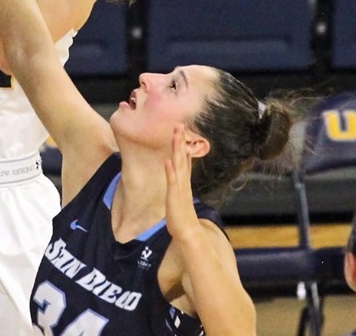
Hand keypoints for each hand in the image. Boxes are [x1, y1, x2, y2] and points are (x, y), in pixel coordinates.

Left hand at [165, 125, 204, 245]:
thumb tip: (176, 182)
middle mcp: (183, 181)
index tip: (181, 130)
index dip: (182, 144)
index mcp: (184, 181)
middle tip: (179, 125)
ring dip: (177, 149)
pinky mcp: (175, 195)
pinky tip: (168, 160)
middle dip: (180, 141)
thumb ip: (179, 188)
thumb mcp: (179, 198)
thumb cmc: (181, 216)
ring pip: (179, 164)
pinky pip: (172, 180)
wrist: (188, 232)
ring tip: (176, 135)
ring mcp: (180, 187)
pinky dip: (170, 170)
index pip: (184, 159)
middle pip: (182, 157)